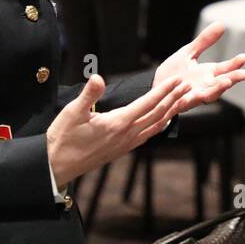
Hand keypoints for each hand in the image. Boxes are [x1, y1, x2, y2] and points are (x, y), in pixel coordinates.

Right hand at [46, 74, 189, 187]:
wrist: (57, 165)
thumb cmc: (63, 138)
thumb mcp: (72, 112)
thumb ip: (89, 95)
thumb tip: (98, 78)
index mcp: (117, 123)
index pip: (147, 103)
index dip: (164, 90)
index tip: (177, 80)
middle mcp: (126, 135)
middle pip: (157, 114)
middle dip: (173, 98)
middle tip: (187, 86)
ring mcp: (126, 144)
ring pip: (155, 126)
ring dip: (170, 112)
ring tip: (181, 101)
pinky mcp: (122, 149)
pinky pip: (147, 135)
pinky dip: (159, 125)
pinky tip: (162, 122)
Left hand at [153, 21, 244, 111]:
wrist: (156, 87)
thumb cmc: (174, 71)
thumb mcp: (189, 52)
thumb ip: (204, 41)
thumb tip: (222, 23)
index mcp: (207, 74)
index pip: (224, 69)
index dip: (234, 64)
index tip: (244, 57)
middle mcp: (204, 86)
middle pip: (222, 83)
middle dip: (233, 79)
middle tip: (244, 74)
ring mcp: (194, 95)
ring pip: (210, 94)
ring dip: (218, 89)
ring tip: (227, 81)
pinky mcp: (182, 103)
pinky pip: (190, 101)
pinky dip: (195, 97)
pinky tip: (199, 92)